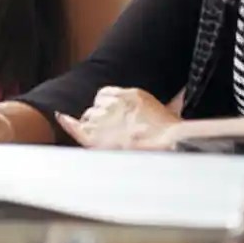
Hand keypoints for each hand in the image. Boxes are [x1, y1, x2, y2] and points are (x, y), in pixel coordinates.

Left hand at [56, 87, 182, 150]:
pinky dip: (67, 122)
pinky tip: (62, 118)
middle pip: (96, 108)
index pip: (106, 95)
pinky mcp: (93, 136)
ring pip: (87, 118)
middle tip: (112, 133)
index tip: (112, 114)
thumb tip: (181, 94)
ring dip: (93, 128)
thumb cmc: (173, 136)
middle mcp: (111, 104)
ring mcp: (100, 119)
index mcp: (130, 95)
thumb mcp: (171, 110)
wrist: (167, 147)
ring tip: (106, 141)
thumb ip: (167, 103)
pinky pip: (73, 126)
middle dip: (101, 119)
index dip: (108, 106)